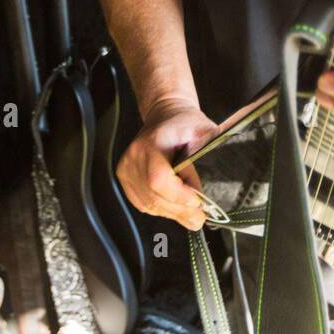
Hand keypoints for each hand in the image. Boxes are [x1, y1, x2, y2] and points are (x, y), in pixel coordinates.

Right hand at [116, 98, 217, 230]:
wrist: (166, 116)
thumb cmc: (186, 123)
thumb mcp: (204, 133)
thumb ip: (208, 158)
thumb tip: (208, 192)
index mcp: (153, 141)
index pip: (158, 178)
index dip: (178, 195)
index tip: (198, 202)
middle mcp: (135, 155)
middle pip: (154, 196)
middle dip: (180, 210)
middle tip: (201, 216)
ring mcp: (127, 167)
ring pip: (149, 203)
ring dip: (172, 213)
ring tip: (192, 215)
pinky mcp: (125, 177)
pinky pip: (142, 203)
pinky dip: (161, 209)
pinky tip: (175, 208)